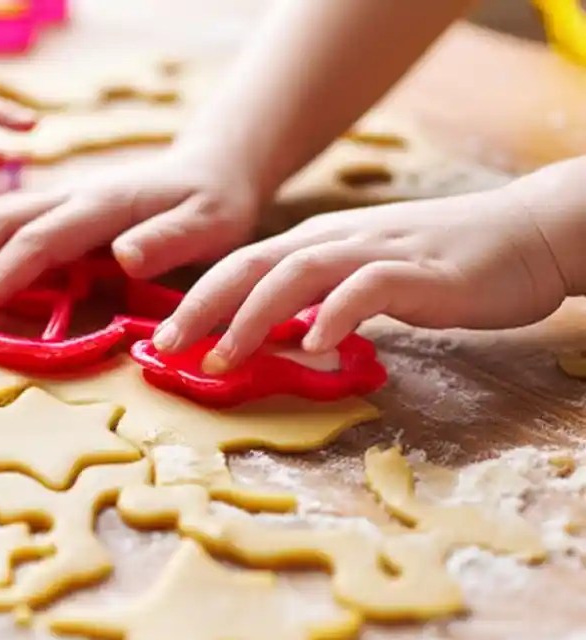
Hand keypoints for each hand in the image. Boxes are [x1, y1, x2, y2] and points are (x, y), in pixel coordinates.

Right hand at [0, 141, 262, 318]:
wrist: (214, 167)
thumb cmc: (215, 204)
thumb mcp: (212, 224)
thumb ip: (169, 240)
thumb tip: (123, 256)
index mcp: (102, 204)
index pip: (39, 239)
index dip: (0, 275)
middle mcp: (71, 195)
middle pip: (0, 221)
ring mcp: (59, 199)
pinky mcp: (55, 209)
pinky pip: (4, 224)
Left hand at [153, 186, 569, 372]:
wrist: (528, 233)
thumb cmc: (441, 266)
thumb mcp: (364, 282)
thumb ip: (320, 305)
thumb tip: (278, 342)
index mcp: (316, 244)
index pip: (241, 268)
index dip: (195, 301)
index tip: (158, 343)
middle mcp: (335, 240)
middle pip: (250, 266)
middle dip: (201, 307)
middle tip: (164, 350)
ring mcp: (375, 251)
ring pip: (296, 274)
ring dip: (252, 317)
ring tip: (222, 358)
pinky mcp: (419, 271)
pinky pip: (368, 288)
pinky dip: (337, 314)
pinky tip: (316, 345)